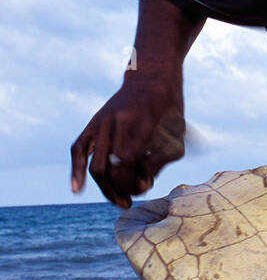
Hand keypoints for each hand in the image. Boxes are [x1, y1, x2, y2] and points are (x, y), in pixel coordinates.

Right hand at [70, 72, 185, 207]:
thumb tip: (142, 186)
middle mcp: (116, 121)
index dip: (136, 180)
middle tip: (132, 199)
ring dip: (105, 188)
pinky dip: (76, 170)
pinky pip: (78, 149)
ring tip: (119, 201)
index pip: (130, 160)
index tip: (147, 186)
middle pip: (110, 167)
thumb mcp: (176, 132)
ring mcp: (101, 121)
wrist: (151, 77)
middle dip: (120, 189)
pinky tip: (77, 189)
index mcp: (140, 121)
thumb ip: (162, 159)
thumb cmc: (169, 108)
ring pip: (94, 165)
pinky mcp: (93, 123)